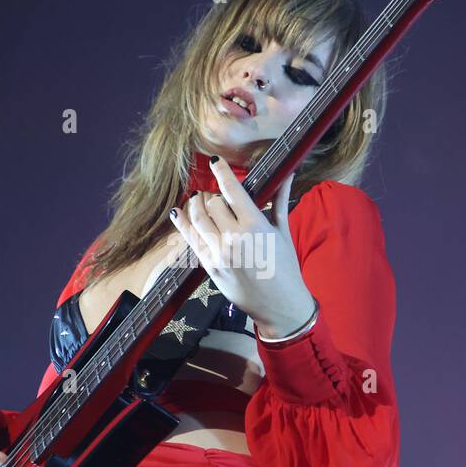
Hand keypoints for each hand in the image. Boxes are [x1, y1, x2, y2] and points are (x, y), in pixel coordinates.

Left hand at [167, 156, 315, 337]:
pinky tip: (177, 212)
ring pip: (198, 218)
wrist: (280, 305)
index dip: (221, 172)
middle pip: (212, 204)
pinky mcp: (209, 267)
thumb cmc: (286, 268)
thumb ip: (279, 201)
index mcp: (255, 225)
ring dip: (195, 205)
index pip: (232, 190)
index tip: (215, 162)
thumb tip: (287, 174)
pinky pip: (190, 240)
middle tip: (215, 195)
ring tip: (197, 199)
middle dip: (213, 196)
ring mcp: (219, 253)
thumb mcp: (283, 232)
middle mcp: (234, 238)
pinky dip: (182, 224)